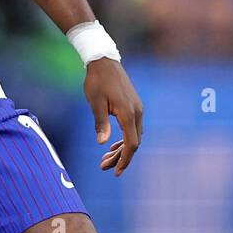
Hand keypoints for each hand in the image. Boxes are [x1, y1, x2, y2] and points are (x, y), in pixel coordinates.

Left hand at [84, 58, 143, 176]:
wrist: (104, 61)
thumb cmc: (97, 81)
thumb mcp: (95, 103)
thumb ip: (100, 123)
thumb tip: (101, 143)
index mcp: (128, 114)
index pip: (131, 144)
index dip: (124, 160)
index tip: (116, 171)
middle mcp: (137, 112)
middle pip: (133, 142)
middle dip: (120, 157)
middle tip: (103, 167)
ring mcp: (137, 109)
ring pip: (133, 135)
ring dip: (121, 149)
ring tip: (106, 158)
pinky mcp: (134, 106)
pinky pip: (132, 128)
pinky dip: (124, 138)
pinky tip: (113, 144)